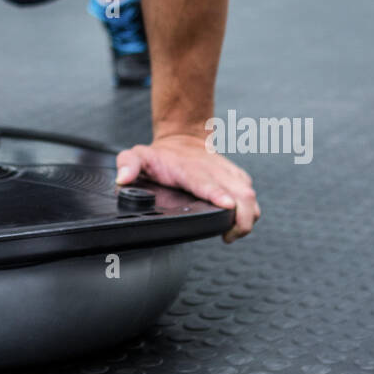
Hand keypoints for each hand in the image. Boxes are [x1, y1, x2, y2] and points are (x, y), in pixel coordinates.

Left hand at [115, 132, 259, 242]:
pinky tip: (238, 222)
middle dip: (242, 218)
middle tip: (230, 236)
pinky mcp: (236, 176)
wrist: (182, 137)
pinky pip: (250, 194)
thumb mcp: (138, 154)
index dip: (218, 195)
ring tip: (234, 233)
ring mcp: (227, 173)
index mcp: (189, 169)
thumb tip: (123, 179)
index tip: (227, 205)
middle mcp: (212, 170)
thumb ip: (128, 164)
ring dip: (249, 217)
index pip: (207, 183)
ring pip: (249, 195)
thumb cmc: (161, 154)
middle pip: (240, 193)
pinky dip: (250, 210)